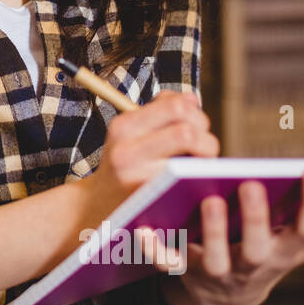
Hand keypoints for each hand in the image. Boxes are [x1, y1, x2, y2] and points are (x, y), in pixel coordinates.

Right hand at [83, 91, 218, 213]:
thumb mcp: (130, 133)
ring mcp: (136, 175)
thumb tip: (192, 99)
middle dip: (206, 137)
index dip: (196, 113)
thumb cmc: (124, 165)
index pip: (175, 105)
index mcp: (123, 126)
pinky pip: (188, 178)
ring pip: (190, 152)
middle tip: (204, 148)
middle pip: (186, 130)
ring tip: (200, 164)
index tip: (196, 126)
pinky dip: (201, 174)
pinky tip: (196, 178)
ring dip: (206, 156)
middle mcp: (125, 148)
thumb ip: (160, 111)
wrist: (97, 205)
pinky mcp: (148, 197)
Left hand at [139, 167, 303, 304]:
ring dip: (213, 232)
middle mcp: (252, 267)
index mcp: (284, 255)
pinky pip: (167, 265)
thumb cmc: (261, 252)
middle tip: (251, 185)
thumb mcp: (291, 243)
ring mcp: (217, 273)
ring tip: (209, 199)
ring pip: (215, 260)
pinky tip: (143, 229)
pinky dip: (154, 250)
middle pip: (258, 250)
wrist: (223, 297)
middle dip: (256, 219)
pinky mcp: (185, 274)